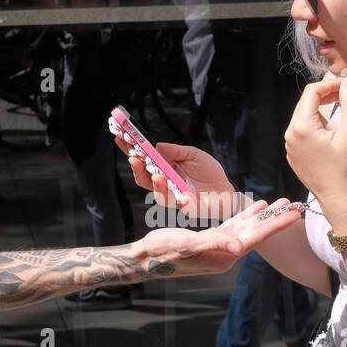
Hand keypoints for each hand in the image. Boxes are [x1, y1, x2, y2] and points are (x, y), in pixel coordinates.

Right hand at [112, 132, 239, 220]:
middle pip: (144, 178)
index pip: (144, 161)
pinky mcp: (184, 208)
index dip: (131, 150)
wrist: (226, 191)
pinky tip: (183, 196)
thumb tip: (156, 146)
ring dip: (155, 184)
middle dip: (137, 168)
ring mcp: (174, 196)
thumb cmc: (209, 173)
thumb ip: (175, 151)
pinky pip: (177, 205)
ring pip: (157, 193)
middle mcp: (166, 183)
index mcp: (165, 169)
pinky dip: (179, 200)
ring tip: (157, 175)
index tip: (120, 138)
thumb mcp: (193, 154)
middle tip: (133, 158)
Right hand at [141, 197, 300, 273]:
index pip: (255, 238)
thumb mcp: (187, 244)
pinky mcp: (211, 239)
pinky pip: (234, 226)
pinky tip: (256, 206)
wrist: (145, 258)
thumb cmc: (162, 252)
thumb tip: (238, 247)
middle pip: (256, 233)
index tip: (293, 216)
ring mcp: (220, 247)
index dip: (275, 225)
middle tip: (296, 205)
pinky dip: (246, 216)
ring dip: (264, 215)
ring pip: (248, 228)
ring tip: (282, 202)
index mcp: (224, 256)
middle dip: (276, 219)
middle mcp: (225, 253)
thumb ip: (214, 244)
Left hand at [284, 70, 346, 221]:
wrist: (337, 198)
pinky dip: (316, 126)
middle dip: (326, 96)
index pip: (312, 92)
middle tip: (345, 95)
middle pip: (306, 103)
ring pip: (304, 118)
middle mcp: (290, 134)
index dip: (330, 84)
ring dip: (321, 112)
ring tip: (341, 116)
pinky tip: (331, 134)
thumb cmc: (345, 168)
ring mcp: (290, 146)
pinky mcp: (294, 155)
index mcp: (301, 126)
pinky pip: (303, 133)